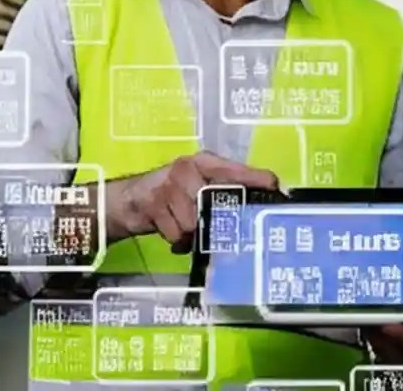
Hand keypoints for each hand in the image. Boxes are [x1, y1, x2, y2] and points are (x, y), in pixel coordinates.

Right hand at [104, 152, 277, 251]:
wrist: (129, 201)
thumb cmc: (171, 194)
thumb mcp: (195, 185)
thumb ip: (220, 190)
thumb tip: (256, 203)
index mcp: (203, 162)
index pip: (233, 169)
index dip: (254, 177)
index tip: (273, 185)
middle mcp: (187, 169)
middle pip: (213, 203)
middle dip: (210, 220)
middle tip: (206, 224)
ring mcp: (169, 186)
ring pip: (194, 222)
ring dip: (190, 233)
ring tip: (183, 227)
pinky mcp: (154, 204)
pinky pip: (177, 233)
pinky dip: (176, 240)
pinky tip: (170, 231)